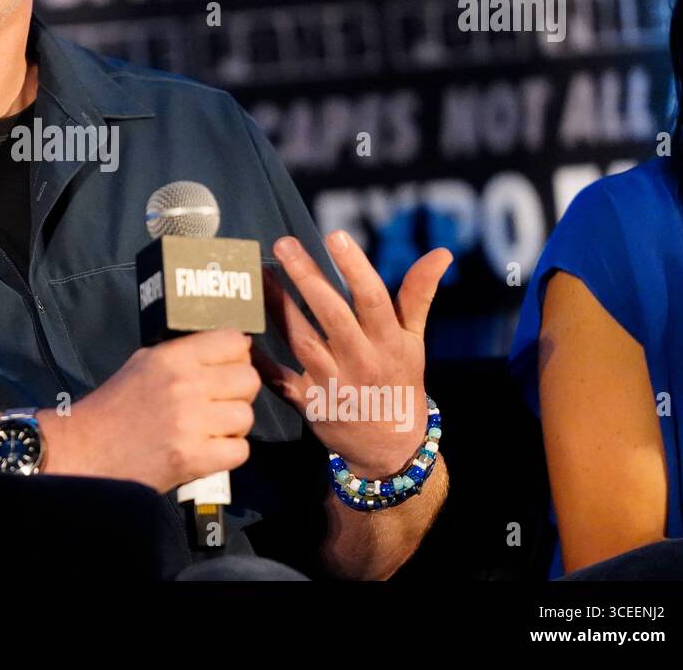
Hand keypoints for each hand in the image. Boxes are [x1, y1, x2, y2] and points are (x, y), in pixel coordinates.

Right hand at [67, 329, 261, 493]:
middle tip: (220, 401)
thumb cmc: (115, 406)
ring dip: (232, 425)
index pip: (234, 341)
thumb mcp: (145, 362)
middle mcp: (184, 385)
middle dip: (239, 391)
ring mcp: (190, 423)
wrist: (86, 450)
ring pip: (246, 416)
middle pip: (248, 379)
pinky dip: (227, 453)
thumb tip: (236, 346)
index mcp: (171, 357)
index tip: (228, 366)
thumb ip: (186, 352)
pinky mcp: (192, 458)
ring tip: (210, 428)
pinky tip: (206, 449)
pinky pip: (239, 451)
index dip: (237, 355)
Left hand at [253, 231, 450, 479]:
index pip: (372, 300)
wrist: (389, 447)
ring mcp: (333, 384)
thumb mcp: (415, 341)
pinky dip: (259, 357)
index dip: (355, 268)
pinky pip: (278, 377)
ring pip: (301, 339)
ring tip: (259, 275)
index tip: (335, 236)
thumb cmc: (400, 381)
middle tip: (283, 244)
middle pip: (331, 315)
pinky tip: (239, 329)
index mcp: (389, 342)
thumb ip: (419, 295)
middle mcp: (361, 361)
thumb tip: (442, 252)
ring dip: (278, 306)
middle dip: (307, 277)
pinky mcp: (308, 404)